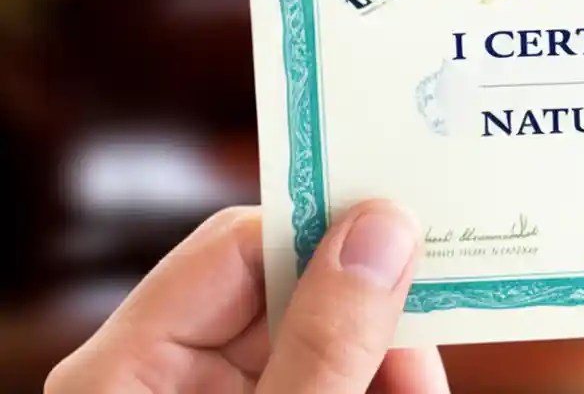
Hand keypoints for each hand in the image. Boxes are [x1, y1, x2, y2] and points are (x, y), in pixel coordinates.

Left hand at [47, 201, 448, 392]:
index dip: (324, 223)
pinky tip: (411, 388)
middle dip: (375, 308)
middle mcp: (171, 373)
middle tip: (442, 311)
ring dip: (391, 354)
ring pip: (325, 335)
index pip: (236, 243)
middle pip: (293, 289)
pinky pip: (330, 374)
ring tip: (426, 385)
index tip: (409, 217)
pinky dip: (379, 381)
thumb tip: (383, 228)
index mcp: (130, 367)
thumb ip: (325, 341)